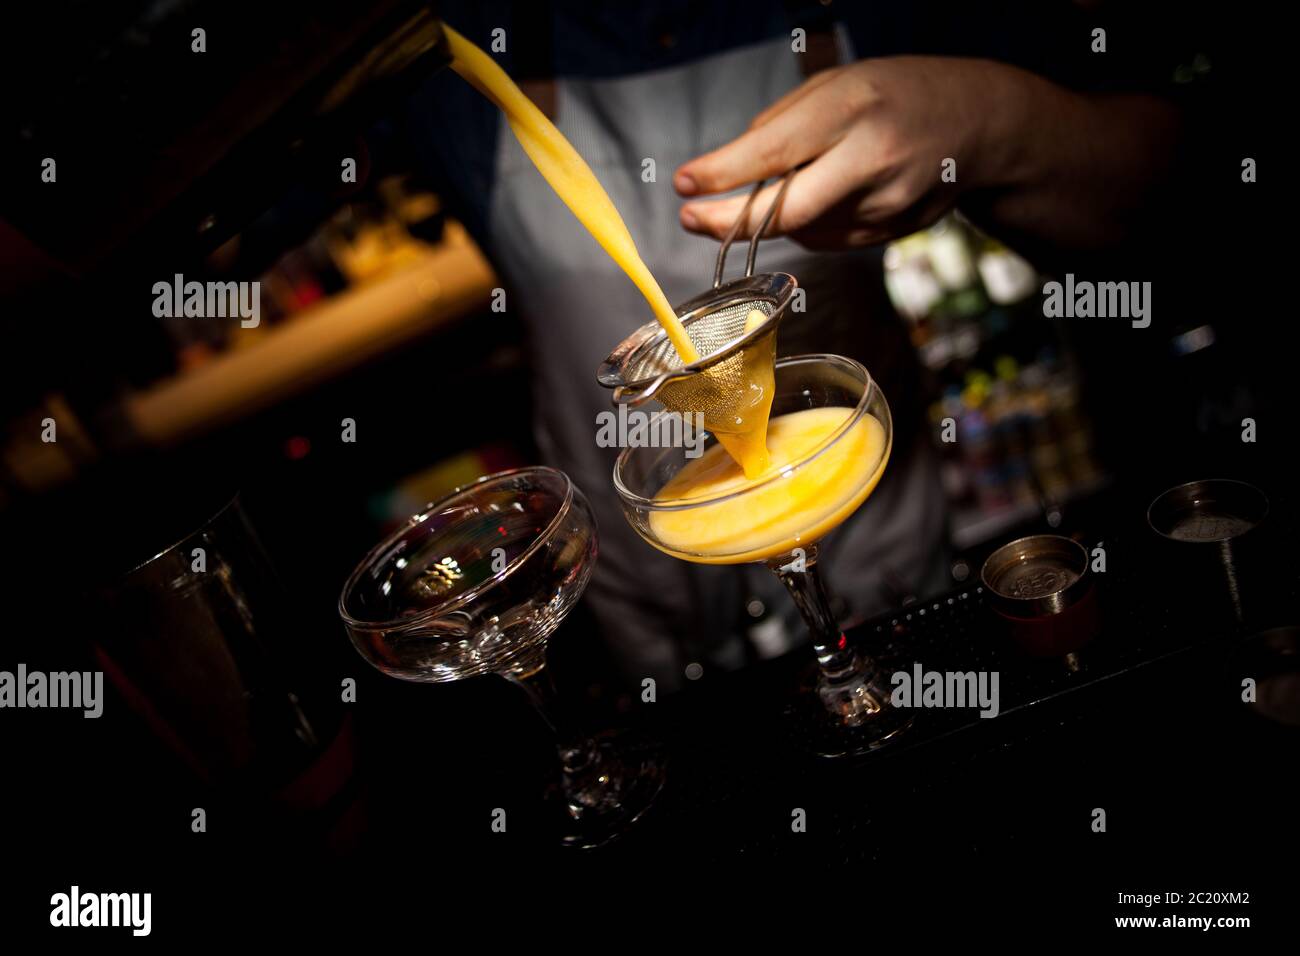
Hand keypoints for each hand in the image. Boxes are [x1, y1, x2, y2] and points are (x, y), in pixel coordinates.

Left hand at [674, 56, 1020, 249]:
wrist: (978, 124)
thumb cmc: (895, 94)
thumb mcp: (837, 83)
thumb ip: (782, 122)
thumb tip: (732, 170)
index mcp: (853, 108)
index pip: (774, 151)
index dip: (722, 174)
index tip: (683, 184)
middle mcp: (873, 159)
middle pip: (786, 211)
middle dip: (729, 222)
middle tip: (691, 218)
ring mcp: (887, 203)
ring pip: (804, 228)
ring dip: (781, 214)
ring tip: (807, 175)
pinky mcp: (893, 232)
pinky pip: (828, 238)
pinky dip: (812, 222)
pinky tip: (835, 193)